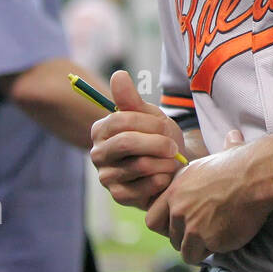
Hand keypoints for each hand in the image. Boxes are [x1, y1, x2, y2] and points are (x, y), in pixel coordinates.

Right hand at [89, 70, 186, 209]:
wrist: (174, 166)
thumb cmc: (159, 138)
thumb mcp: (150, 115)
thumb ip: (132, 98)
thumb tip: (118, 75)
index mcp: (101, 130)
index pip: (121, 120)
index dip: (148, 123)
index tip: (166, 126)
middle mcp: (98, 154)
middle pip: (126, 143)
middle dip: (157, 143)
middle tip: (173, 146)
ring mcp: (106, 177)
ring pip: (139, 165)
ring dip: (164, 162)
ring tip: (172, 160)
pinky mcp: (119, 196)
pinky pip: (144, 186)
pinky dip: (162, 179)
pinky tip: (166, 175)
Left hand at [145, 129, 270, 264]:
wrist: (257, 176)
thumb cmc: (244, 164)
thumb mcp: (221, 154)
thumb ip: (220, 152)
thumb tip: (234, 136)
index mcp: (175, 188)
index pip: (152, 219)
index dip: (166, 226)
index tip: (181, 226)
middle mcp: (178, 206)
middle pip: (170, 238)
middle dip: (185, 239)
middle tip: (203, 233)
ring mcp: (190, 225)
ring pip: (186, 251)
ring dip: (200, 248)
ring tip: (218, 236)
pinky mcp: (206, 239)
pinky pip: (205, 254)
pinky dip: (215, 251)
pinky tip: (227, 238)